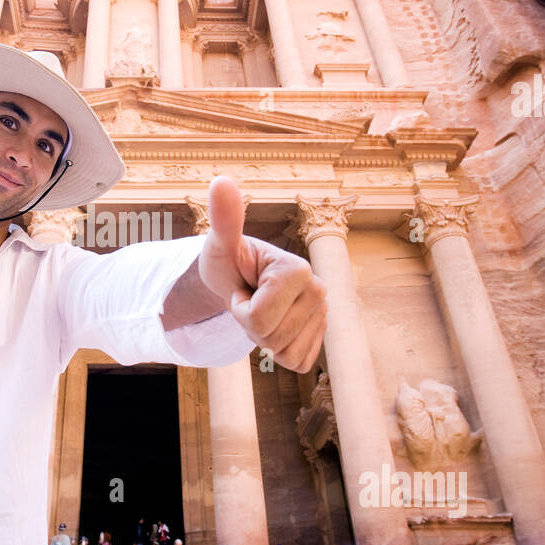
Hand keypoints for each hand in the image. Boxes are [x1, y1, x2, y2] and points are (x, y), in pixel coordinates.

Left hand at [197, 175, 326, 371]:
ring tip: (263, 311)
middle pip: (272, 339)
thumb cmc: (228, 261)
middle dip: (252, 326)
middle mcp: (321, 290)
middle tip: (251, 300)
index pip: (259, 319)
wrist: (238, 280)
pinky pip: (298, 363)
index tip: (243, 288)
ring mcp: (325, 314)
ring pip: (285, 354)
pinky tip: (276, 327)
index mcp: (299, 270)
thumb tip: (221, 180)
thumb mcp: (220, 243)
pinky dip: (279, 353)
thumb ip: (224, 217)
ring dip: (264, 339)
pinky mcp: (322, 335)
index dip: (240, 310)